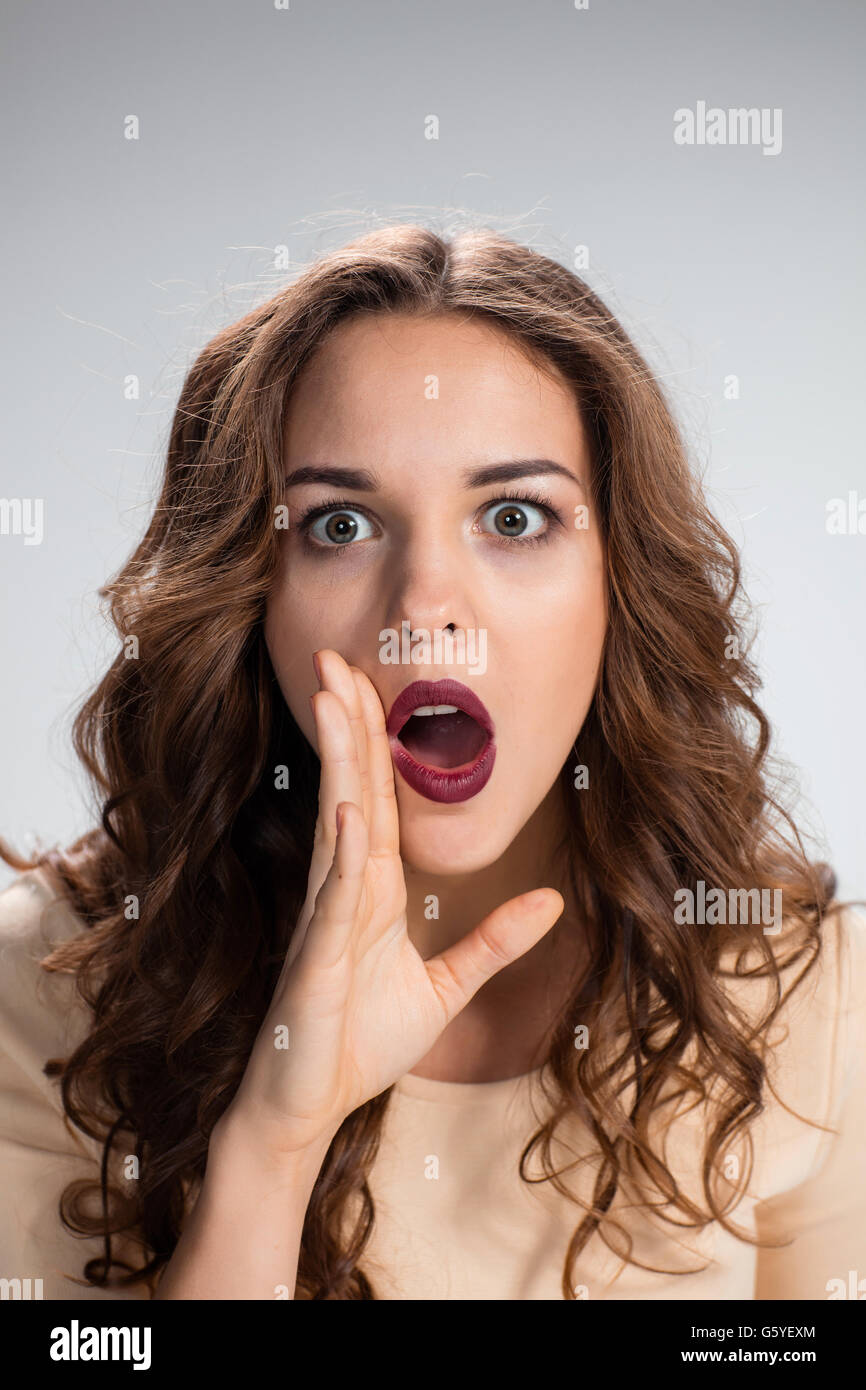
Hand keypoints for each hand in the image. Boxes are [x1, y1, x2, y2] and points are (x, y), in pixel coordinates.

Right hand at [221, 649, 563, 1157]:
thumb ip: (495, 940)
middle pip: (353, 789)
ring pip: (338, 823)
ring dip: (338, 760)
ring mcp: (328, 918)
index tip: (369, 677)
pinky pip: (335, 897)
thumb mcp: (448, 988)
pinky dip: (343, 852)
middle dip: (345, 720)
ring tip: (332, 695)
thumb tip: (552, 898)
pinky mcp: (316, 958)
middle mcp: (346, 889)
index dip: (374, 736)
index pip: (378, 796)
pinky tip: (349, 810)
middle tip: (332, 654)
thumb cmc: (361, 1041)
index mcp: (374, 887)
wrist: (312, 1107)